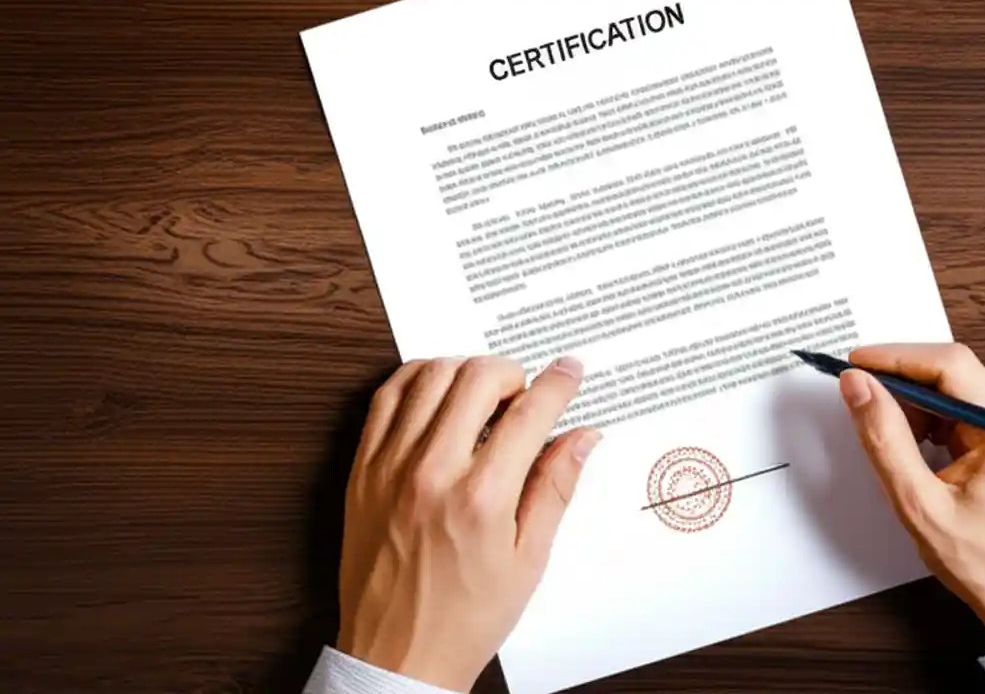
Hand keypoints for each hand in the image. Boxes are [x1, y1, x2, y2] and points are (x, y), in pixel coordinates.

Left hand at [336, 356, 600, 690]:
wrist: (396, 654)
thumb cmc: (463, 618)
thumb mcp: (528, 560)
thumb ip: (555, 488)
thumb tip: (583, 437)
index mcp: (481, 500)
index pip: (529, 413)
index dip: (558, 383)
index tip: (569, 371)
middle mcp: (432, 474)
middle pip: (477, 378)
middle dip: (512, 372)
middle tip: (525, 393)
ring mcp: (390, 468)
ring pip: (429, 375)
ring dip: (465, 369)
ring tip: (483, 393)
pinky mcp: (363, 470)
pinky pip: (386, 398)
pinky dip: (416, 379)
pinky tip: (437, 391)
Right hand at [838, 343, 984, 640]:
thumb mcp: (919, 502)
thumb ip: (884, 439)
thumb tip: (857, 386)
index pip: (949, 364)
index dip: (895, 357)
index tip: (854, 363)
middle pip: (950, 371)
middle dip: (900, 384)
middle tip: (861, 403)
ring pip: (951, 388)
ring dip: (913, 405)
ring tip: (894, 445)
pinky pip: (959, 408)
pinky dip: (928, 420)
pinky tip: (914, 449)